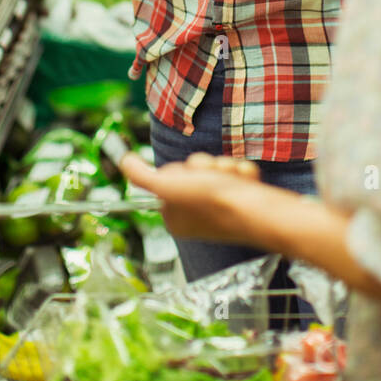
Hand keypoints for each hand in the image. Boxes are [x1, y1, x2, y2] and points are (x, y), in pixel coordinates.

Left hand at [120, 151, 264, 240]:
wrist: (257, 211)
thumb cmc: (211, 202)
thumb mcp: (168, 186)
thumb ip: (142, 175)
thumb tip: (124, 161)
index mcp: (175, 219)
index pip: (169, 177)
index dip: (179, 172)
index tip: (188, 178)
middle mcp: (196, 217)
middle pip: (192, 170)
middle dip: (204, 166)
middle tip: (211, 175)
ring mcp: (221, 209)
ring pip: (214, 168)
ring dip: (223, 166)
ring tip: (231, 178)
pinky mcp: (242, 201)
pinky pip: (235, 173)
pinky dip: (240, 173)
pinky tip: (244, 181)